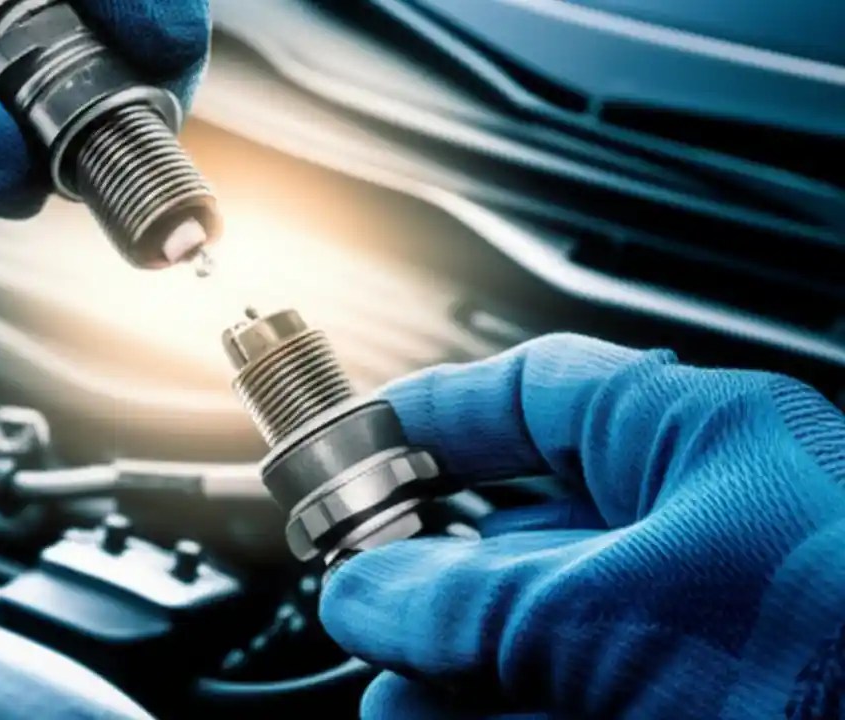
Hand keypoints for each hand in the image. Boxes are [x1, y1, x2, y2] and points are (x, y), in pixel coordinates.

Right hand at [320, 333, 844, 718]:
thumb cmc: (843, 652)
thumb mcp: (609, 611)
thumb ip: (468, 599)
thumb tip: (369, 593)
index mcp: (702, 446)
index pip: (535, 396)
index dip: (431, 419)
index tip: (355, 448)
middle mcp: (705, 533)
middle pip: (525, 536)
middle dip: (429, 576)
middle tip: (358, 604)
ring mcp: (705, 632)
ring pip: (543, 637)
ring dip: (450, 667)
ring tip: (387, 696)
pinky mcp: (705, 705)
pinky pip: (571, 698)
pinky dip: (497, 715)